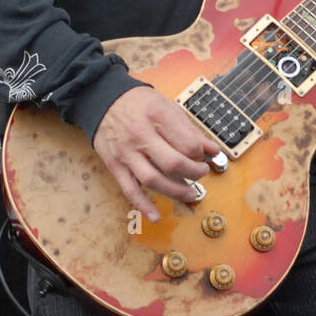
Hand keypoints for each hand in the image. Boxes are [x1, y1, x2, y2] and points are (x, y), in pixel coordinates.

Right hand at [93, 87, 222, 221]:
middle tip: (201, 173)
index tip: (203, 155)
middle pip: (173, 163)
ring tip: (191, 194)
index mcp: (157, 116)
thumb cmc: (139, 102)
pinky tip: (155, 216)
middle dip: (193, 173)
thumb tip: (212, 149)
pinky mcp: (115, 165)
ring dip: (176, 191)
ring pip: (153, 180)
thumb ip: (190, 130)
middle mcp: (140, 135)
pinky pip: (129, 189)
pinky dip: (143, 205)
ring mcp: (126, 152)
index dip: (200, 154)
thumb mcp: (168, 106)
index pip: (187, 144)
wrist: (103, 99)